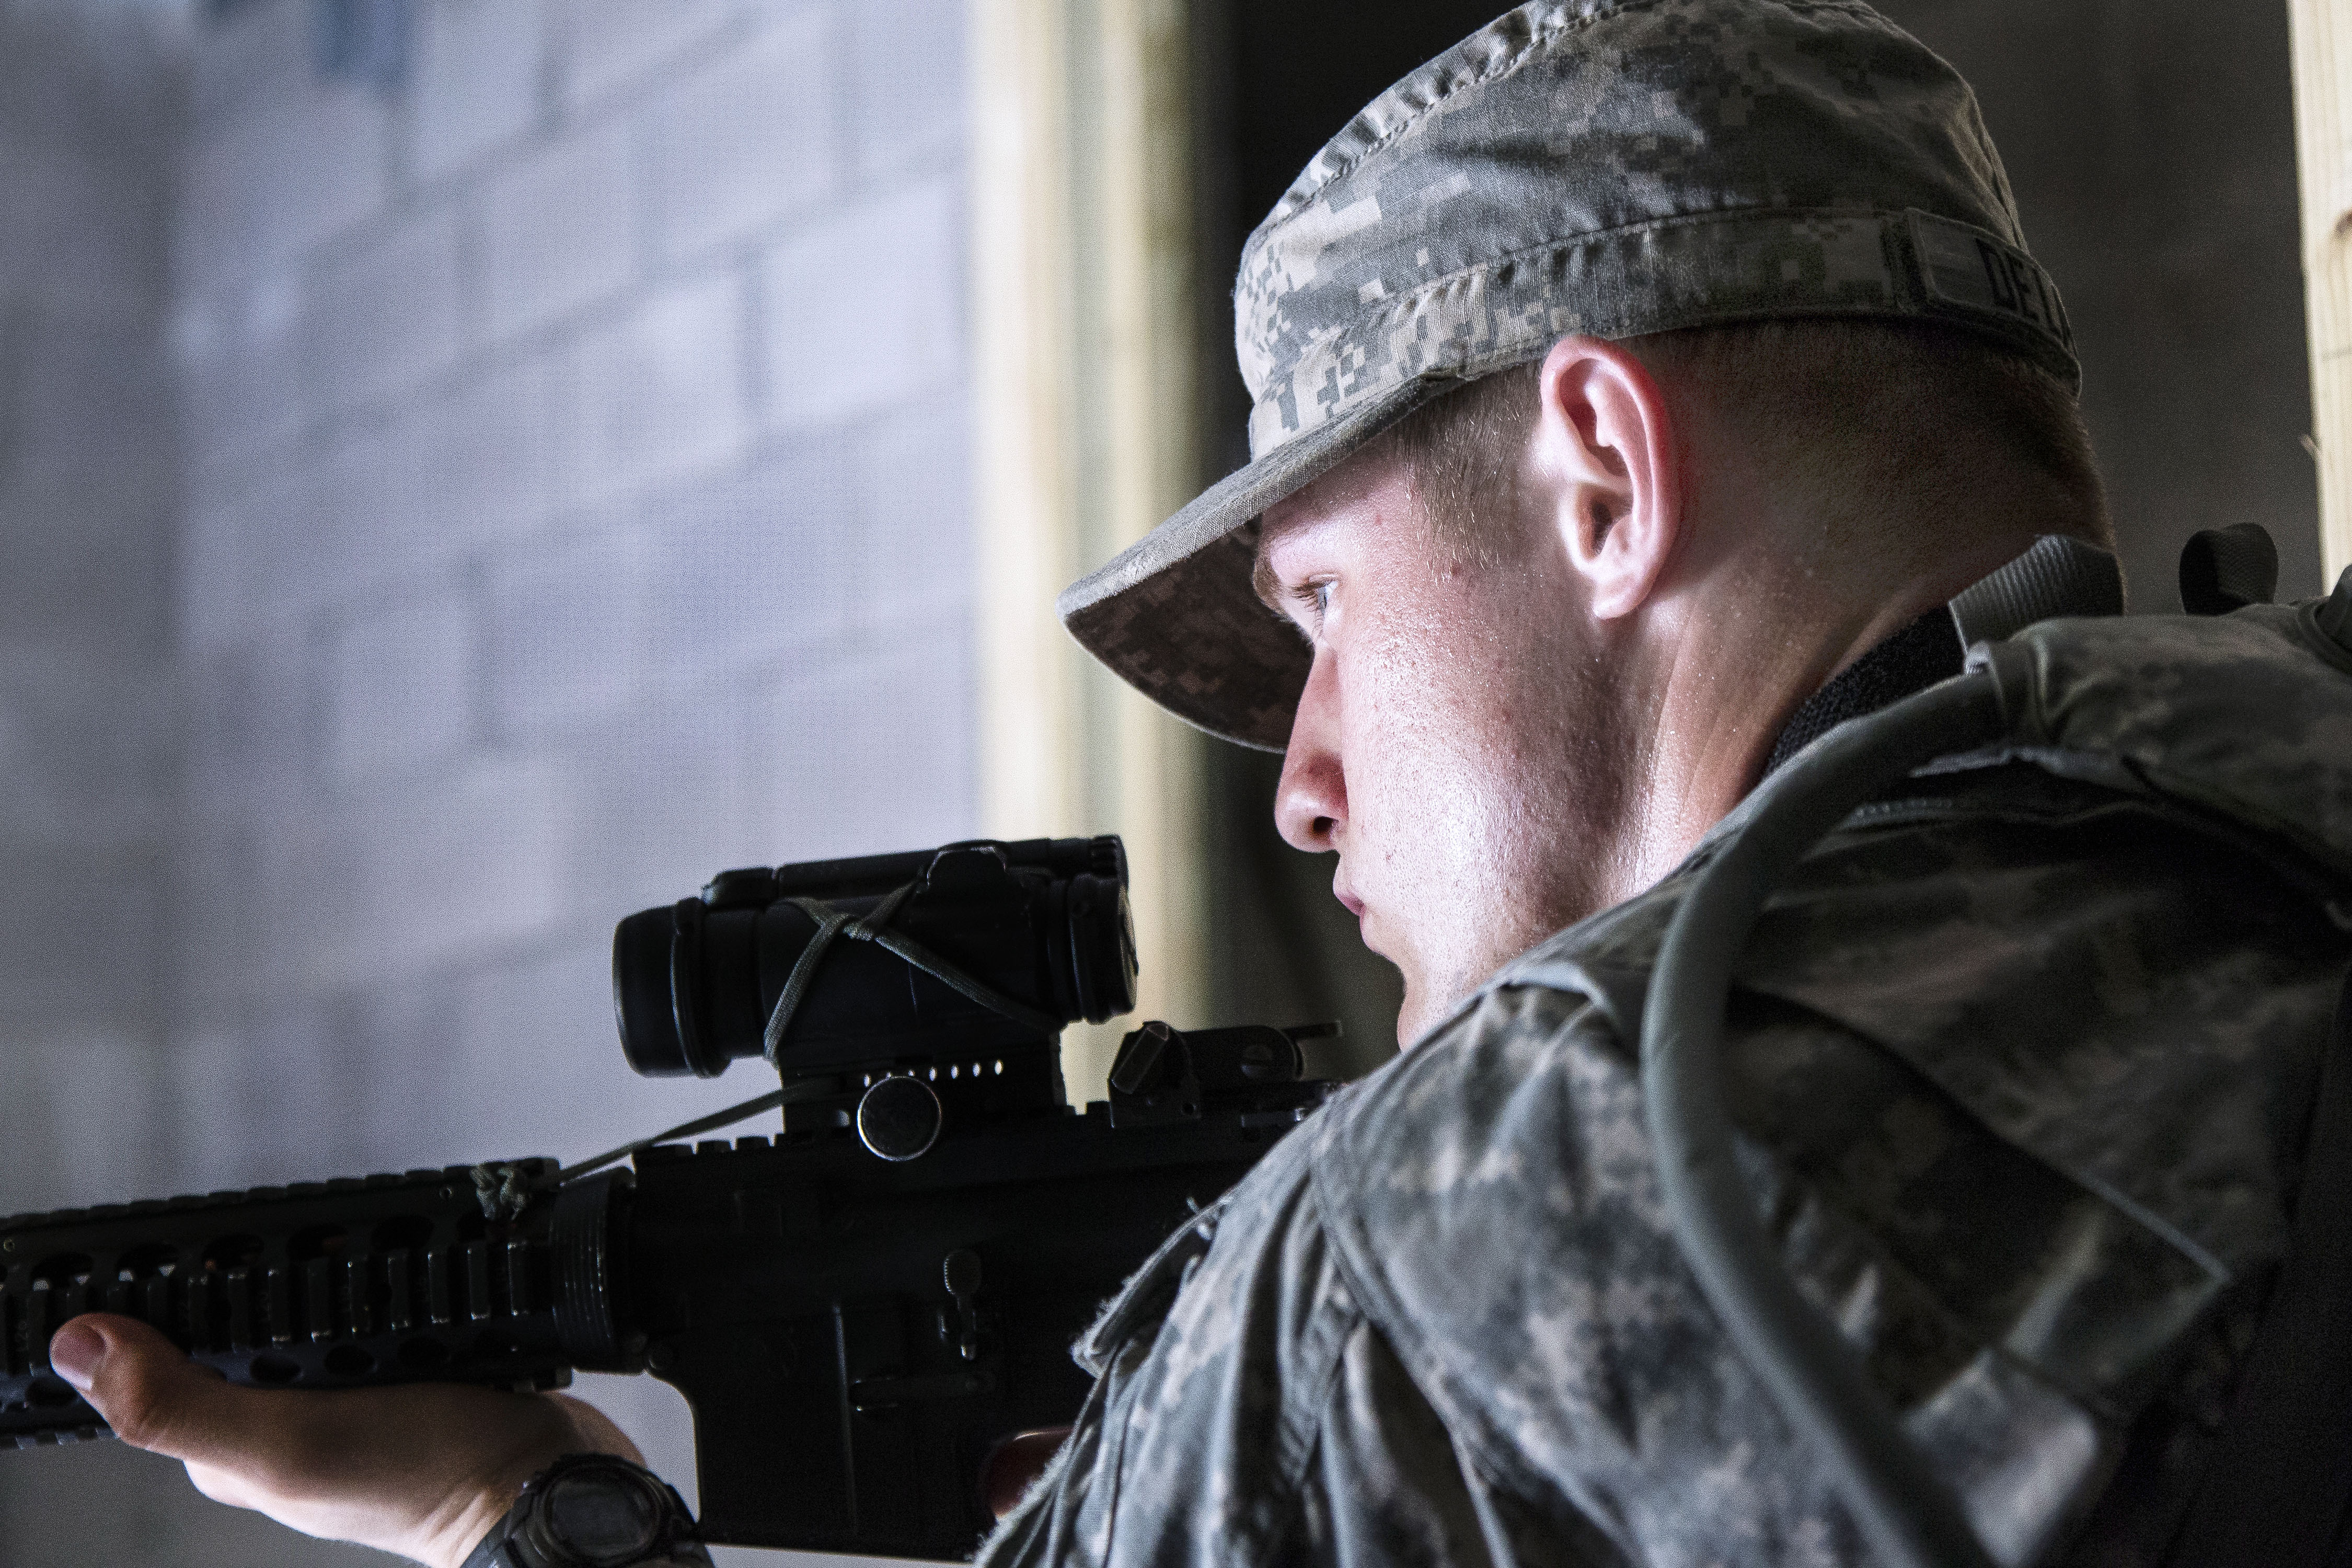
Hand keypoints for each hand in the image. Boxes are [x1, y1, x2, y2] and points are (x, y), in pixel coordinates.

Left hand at [49, 1314, 640, 1567]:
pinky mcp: (404, 1370)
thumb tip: (80, 1349)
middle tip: (327, 1273)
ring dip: (344, 1273)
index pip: (171, 1344)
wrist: (548, 1485)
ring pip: (315, 1300)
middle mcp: (280, 1414)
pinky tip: (410, 1287)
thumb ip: (181, 1404)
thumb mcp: (289, 1443)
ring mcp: (345, 1392)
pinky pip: (377, 1306)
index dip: (179, 1290)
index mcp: (229, 1439)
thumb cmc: (428, 1480)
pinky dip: (392, 1285)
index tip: (211, 1255)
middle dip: (278, 1272)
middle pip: (246, 1312)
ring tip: (380, 1283)